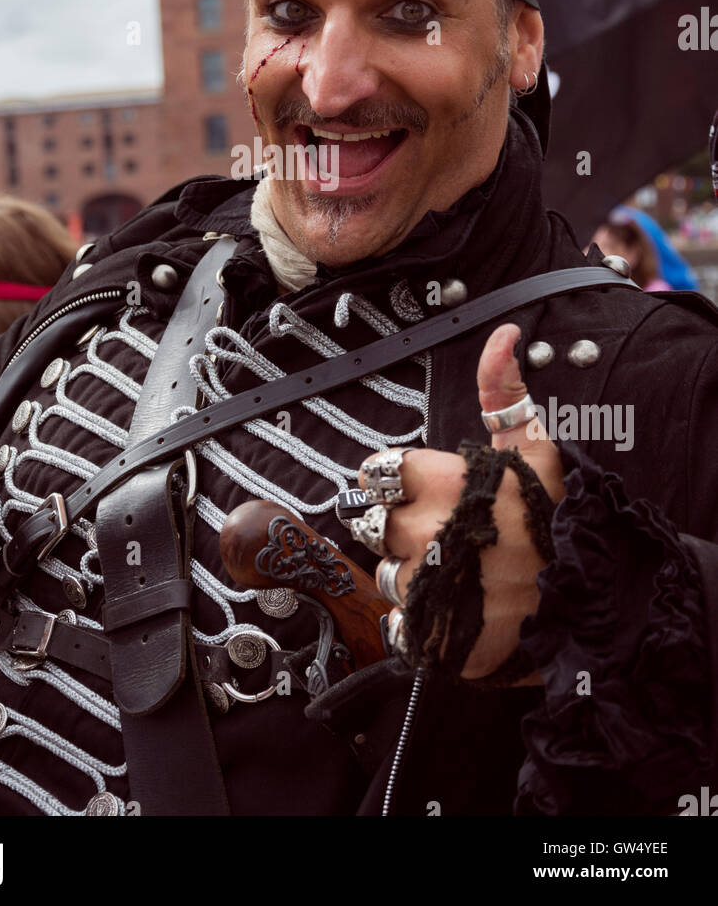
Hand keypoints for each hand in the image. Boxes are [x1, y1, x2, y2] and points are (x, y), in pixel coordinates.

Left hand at [358, 323, 564, 680]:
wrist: (597, 595)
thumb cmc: (559, 516)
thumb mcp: (534, 445)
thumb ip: (502, 390)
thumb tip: (503, 335)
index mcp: (440, 482)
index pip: (376, 474)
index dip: (399, 482)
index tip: (426, 491)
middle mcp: (425, 533)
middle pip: (378, 526)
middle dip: (406, 528)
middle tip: (452, 535)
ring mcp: (428, 589)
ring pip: (389, 575)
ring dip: (414, 575)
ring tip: (460, 573)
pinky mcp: (434, 638)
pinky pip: (400, 627)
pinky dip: (420, 623)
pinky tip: (454, 609)